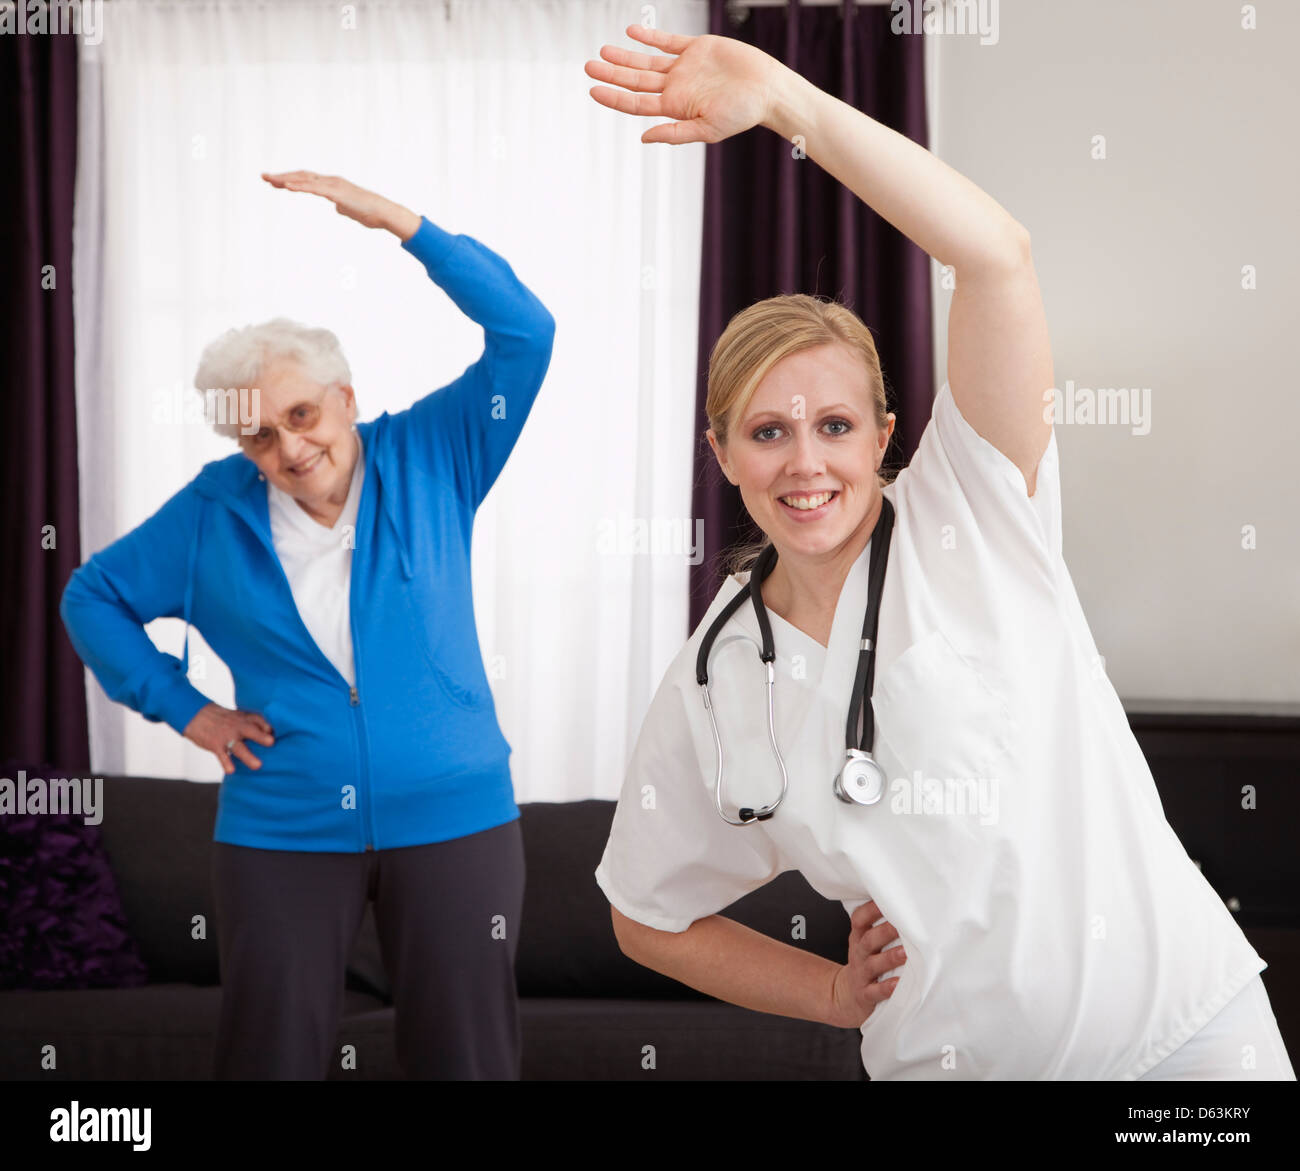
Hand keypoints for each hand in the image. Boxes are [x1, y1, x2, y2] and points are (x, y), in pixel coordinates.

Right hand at [183, 702, 274, 775]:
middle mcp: (237, 727)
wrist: (197, 716)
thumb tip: (271, 732)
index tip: (274, 733)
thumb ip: (255, 723)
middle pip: (251, 731)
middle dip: (261, 737)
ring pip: (238, 747)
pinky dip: (226, 763)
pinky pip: (222, 756)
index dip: (267, 727)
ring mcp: (226, 737)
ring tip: (258, 766)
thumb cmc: (225, 719)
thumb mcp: (240, 716)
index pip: (259, 721)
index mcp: (245, 719)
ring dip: (248, 756)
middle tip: (271, 742)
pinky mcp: (215, 745)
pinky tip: (231, 771)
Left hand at [260, 171, 419, 238]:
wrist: (384, 213)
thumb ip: (342, 206)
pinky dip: (299, 186)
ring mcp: (333, 185)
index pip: (307, 179)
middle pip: (301, 175)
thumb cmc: (371, 213)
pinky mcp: (336, 192)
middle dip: (281, 176)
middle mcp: (331, 180)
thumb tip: (337, 207)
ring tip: (269, 180)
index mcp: (333, 184)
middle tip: (264, 177)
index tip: (275, 182)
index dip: (290, 179)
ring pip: (304, 179)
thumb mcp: (351, 210)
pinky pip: (313, 188)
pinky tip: (286, 186)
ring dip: (285, 179)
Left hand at [585, 25, 783, 144]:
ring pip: (647, 61)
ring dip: (625, 57)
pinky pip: (669, 42)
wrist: (768, 89)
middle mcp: (676, 88)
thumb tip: (644, 138)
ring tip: (603, 52)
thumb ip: (675, 133)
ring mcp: (685, 67)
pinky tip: (632, 33)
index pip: (637, 103)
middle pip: (636, 80)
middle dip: (612, 74)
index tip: (593, 90)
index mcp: (675, 108)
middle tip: (588, 67)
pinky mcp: (697, 49)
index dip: (614, 97)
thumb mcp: (708, 129)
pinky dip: (651, 37)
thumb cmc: (743, 114)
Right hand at [829, 899, 906, 1028]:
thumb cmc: (866, 964)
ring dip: (890, 958)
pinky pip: (875, 991)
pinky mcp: (866, 994)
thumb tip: (909, 907)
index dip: (870, 910)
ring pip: (873, 964)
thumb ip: (880, 928)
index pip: (859, 920)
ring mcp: (861, 974)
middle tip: (903, 925)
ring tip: (906, 953)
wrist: (846, 997)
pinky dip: (886, 988)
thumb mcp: (866, 944)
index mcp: (859, 938)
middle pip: (869, 940)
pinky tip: (898, 984)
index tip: (886, 900)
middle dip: (885, 931)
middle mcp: (859, 954)